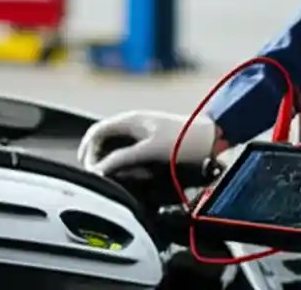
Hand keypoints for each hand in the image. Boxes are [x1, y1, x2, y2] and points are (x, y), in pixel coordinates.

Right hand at [78, 110, 221, 175]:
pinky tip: (144, 176)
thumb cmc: (184, 140)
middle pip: (105, 143)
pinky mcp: (152, 145)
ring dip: (120, 167)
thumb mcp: (150, 150)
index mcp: (130, 120)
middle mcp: (133, 125)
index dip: (87, 150)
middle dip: (104, 161)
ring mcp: (143, 135)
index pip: (96, 132)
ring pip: (118, 152)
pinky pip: (133, 158)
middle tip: (107, 179)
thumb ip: (123, 158)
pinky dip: (133, 168)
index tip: (89, 170)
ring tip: (133, 177)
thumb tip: (99, 169)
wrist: (213, 138)